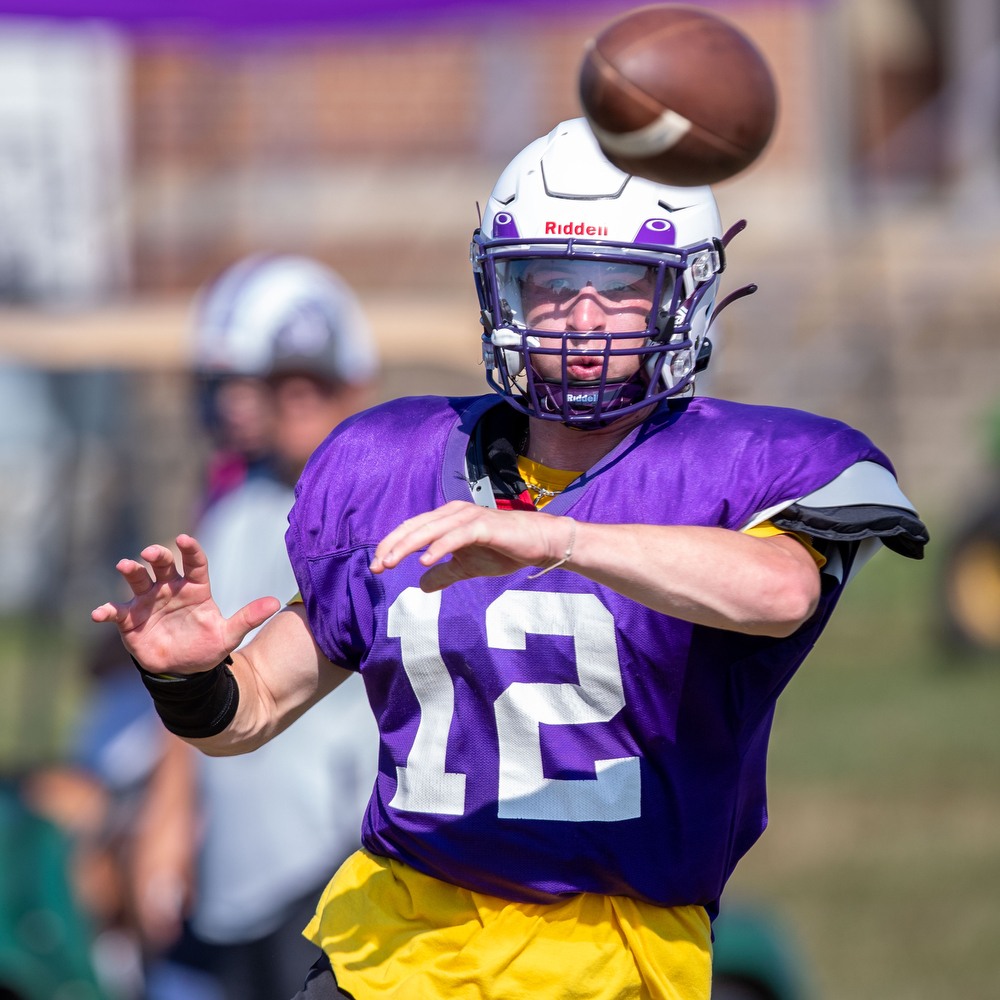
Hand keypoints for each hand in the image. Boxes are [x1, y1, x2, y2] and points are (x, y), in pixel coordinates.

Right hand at [91, 534, 279, 673]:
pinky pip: (116, 612)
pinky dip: (107, 611)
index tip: (184, 540)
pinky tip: (99, 613)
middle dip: (158, 556)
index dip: (190, 550)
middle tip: (152, 552)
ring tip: (126, 566)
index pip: (195, 563)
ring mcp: (148, 602)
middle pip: (163, 565)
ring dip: (131, 571)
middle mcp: (170, 589)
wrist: (183, 672)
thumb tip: (275, 604)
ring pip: (138, 580)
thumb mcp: (228, 635)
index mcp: (195, 588)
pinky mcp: (130, 619)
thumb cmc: (206, 648)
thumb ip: (248, 618)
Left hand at [370, 500, 575, 591]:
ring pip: (430, 530)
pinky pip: (456, 536)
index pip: (411, 529)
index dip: (391, 546)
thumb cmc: (504, 550)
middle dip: (391, 546)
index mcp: (447, 519)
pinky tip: (424, 561)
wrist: (540, 544)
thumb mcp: (467, 567)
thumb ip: (444, 573)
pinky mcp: (484, 526)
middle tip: (375, 566)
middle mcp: (454, 512)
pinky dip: (438, 547)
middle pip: (414, 527)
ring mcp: (469, 517)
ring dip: (407, 546)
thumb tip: (421, 585)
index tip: (376, 566)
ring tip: (389, 563)